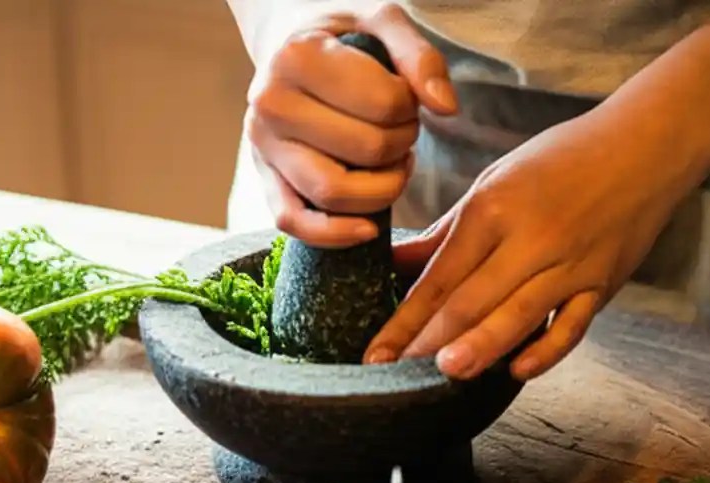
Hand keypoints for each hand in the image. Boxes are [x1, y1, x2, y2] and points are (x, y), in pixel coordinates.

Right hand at [244, 2, 457, 246]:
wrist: (286, 46)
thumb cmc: (340, 35)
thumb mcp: (381, 21)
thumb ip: (419, 57)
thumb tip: (447, 109)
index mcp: (296, 58)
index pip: (382, 104)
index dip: (411, 107)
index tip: (406, 98)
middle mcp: (270, 104)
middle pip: (365, 150)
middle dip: (403, 146)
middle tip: (405, 132)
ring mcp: (263, 147)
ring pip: (333, 192)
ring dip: (382, 189)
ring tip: (392, 166)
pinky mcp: (264, 179)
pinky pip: (295, 223)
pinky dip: (335, 234)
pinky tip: (368, 228)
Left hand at [363, 113, 687, 381]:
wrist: (644, 146)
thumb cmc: (559, 162)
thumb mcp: (494, 183)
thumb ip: (445, 232)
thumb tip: (393, 263)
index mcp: (494, 208)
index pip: (440, 275)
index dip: (404, 319)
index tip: (376, 352)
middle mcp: (531, 239)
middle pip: (473, 300)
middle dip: (431, 340)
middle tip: (397, 373)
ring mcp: (570, 265)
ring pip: (519, 316)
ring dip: (481, 348)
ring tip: (447, 374)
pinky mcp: (603, 285)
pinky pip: (572, 327)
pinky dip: (545, 351)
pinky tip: (516, 371)